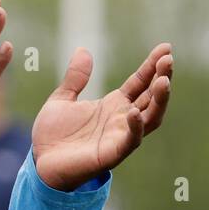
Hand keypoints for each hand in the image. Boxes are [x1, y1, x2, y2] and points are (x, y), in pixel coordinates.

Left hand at [31, 43, 172, 190]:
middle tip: (168, 59)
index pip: (140, 82)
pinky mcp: (111, 154)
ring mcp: (119, 136)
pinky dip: (135, 127)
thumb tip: (83, 50)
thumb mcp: (62, 99)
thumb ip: (75, 78)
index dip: (152, 65)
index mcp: (114, 105)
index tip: (165, 47)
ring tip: (163, 81)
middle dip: (161, 78)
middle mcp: (122, 119)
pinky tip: (134, 112)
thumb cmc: (53, 135)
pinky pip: (130, 141)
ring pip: (149, 119)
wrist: (39, 162)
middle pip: (151, 97)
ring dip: (159, 100)